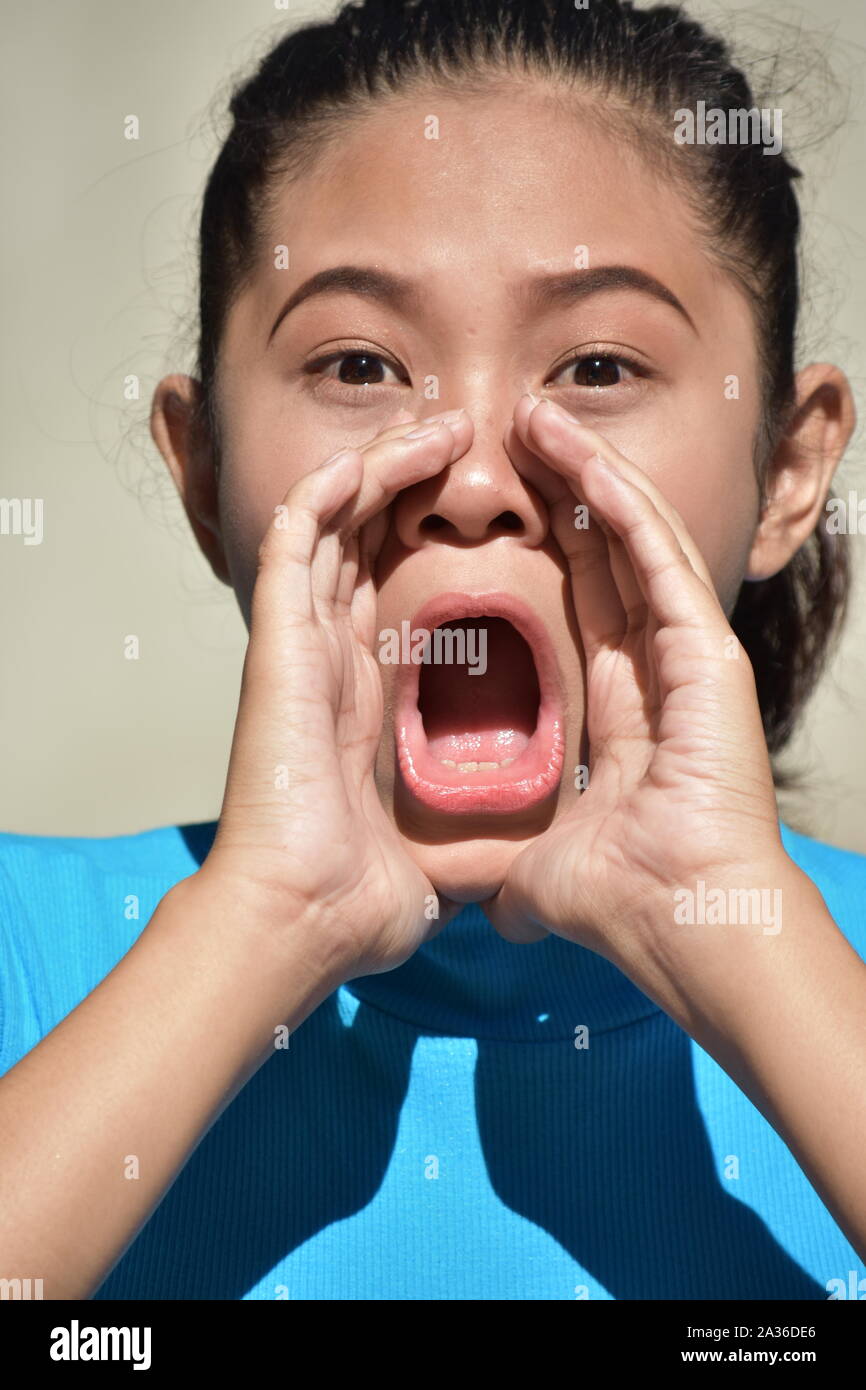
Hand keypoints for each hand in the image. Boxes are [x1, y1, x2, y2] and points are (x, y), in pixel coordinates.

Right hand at [201, 410, 472, 982]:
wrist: (304, 920)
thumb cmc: (356, 897)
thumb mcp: (429, 843)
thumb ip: (456, 828)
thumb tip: (501, 861)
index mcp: (355, 696)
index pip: (384, 589)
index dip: (423, 540)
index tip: (486, 509)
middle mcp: (324, 659)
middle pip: (360, 540)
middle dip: (408, 482)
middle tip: (464, 442)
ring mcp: (297, 646)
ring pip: (331, 523)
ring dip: (382, 466)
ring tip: (440, 427)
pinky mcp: (277, 642)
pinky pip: (295, 541)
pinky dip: (330, 490)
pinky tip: (378, 454)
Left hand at [481, 395, 786, 977]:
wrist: (680, 926)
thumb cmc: (624, 903)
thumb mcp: (543, 869)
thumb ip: (517, 864)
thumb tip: (494, 903)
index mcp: (626, 707)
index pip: (583, 602)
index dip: (548, 548)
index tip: (503, 505)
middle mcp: (659, 669)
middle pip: (606, 556)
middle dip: (562, 490)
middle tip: (514, 434)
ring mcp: (688, 654)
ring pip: (632, 539)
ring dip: (587, 474)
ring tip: (537, 418)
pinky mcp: (707, 649)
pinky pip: (656, 556)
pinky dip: (620, 502)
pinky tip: (582, 456)